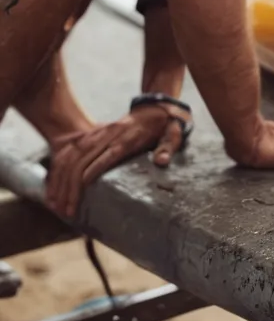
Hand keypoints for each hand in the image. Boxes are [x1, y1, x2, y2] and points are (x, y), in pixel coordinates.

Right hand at [46, 105, 189, 217]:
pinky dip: (57, 173)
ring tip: (58, 206)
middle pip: (84, 159)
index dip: (94, 169)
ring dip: (61, 182)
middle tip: (69, 210)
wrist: (154, 110)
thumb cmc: (165, 128)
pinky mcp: (90, 138)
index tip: (82, 187)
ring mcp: (96, 135)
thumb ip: (168, 147)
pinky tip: (52, 191)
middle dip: (72, 186)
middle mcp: (108, 135)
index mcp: (129, 137)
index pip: (108, 154)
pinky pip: (67, 155)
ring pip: (71, 158)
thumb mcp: (173, 134)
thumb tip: (161, 161)